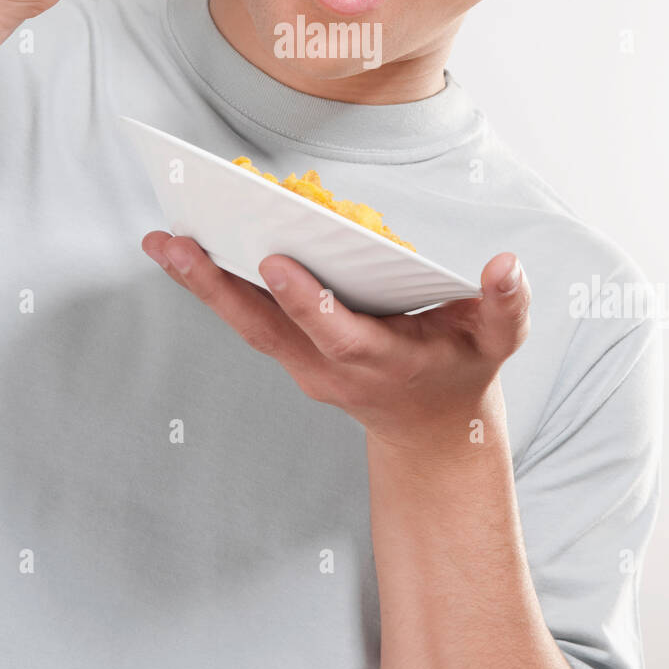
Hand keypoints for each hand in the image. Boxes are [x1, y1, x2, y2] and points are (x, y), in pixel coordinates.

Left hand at [141, 232, 530, 456]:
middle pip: (267, 328)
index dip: (307, 301)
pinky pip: (244, 317)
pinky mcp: (289, 351)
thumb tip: (508, 264)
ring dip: (201, 284)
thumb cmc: (463, 368)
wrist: (431, 429)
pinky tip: (182, 248)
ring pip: (245, 324)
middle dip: (219, 288)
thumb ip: (506, 304)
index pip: (338, 333)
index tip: (276, 260)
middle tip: (177, 243)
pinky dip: (211, 285)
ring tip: (161, 239)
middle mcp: (331, 367)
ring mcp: (303, 364)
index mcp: (381, 360)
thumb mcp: (497, 340)